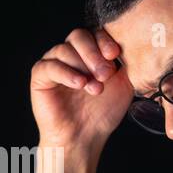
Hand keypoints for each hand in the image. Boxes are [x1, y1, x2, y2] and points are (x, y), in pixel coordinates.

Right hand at [30, 28, 131, 151]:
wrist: (83, 138)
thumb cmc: (101, 113)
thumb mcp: (122, 84)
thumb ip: (126, 63)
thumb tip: (132, 44)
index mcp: (89, 52)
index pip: (95, 33)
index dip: (105, 41)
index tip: (115, 54)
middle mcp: (70, 54)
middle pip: (78, 36)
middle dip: (93, 53)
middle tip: (105, 74)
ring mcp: (54, 63)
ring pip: (64, 49)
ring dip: (82, 66)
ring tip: (95, 88)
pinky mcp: (40, 76)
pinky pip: (50, 66)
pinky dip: (66, 73)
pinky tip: (79, 84)